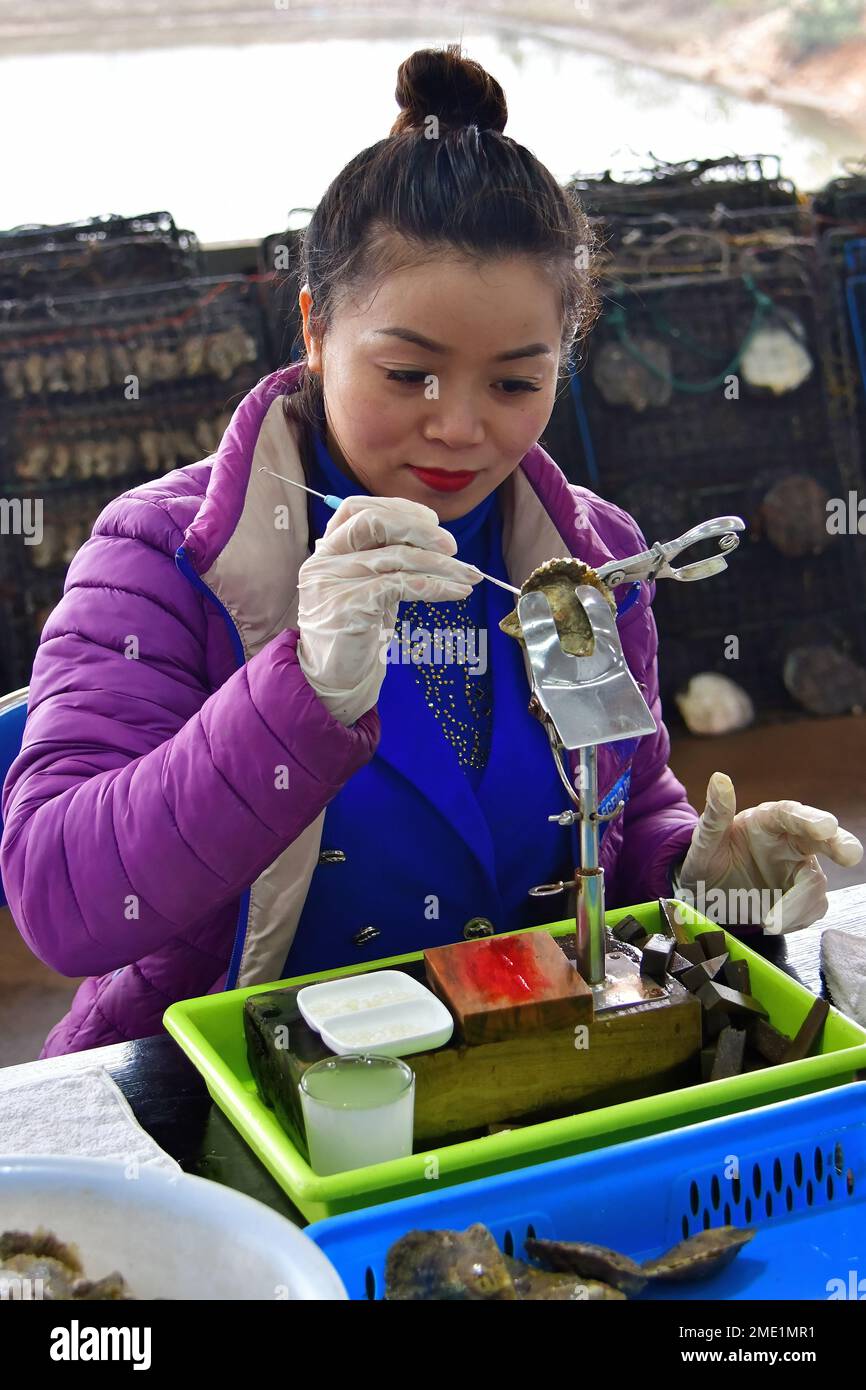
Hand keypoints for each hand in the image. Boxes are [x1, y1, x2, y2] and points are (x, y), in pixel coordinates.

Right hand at [296, 494, 482, 726]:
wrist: (333, 680)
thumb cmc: (356, 632)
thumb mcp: (369, 587)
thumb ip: (387, 558)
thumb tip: (434, 536)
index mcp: (327, 550)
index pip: (357, 509)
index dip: (397, 508)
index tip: (432, 520)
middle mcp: (324, 561)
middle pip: (374, 522)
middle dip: (420, 529)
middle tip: (453, 547)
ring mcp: (333, 583)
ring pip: (396, 557)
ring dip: (441, 565)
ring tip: (469, 576)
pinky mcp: (349, 607)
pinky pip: (401, 586)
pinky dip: (436, 587)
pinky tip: (456, 592)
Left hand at [679, 771, 862, 933]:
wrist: (705, 893)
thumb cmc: (706, 859)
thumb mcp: (703, 841)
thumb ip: (715, 813)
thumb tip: (719, 778)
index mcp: (766, 821)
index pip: (790, 814)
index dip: (809, 819)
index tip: (826, 826)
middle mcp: (788, 841)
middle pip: (822, 839)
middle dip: (839, 844)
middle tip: (850, 855)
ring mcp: (797, 869)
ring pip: (817, 883)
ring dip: (799, 905)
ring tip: (768, 920)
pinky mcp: (800, 895)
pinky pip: (812, 908)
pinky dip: (796, 919)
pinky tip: (772, 922)